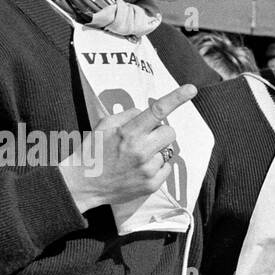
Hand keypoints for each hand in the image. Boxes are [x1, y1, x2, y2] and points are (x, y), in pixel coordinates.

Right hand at [59, 84, 197, 212]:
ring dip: (156, 151)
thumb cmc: (93, 150)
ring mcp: (148, 169)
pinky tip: (140, 169)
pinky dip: (157, 166)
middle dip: (160, 132)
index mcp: (129, 132)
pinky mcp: (151, 185)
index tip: (191, 89)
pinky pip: (167, 168)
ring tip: (136, 157)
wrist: (83, 184)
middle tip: (144, 138)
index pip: (157, 111)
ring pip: (168, 151)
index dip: (176, 98)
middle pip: (170, 132)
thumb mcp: (104, 125)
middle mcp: (141, 151)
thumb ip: (128, 115)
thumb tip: (147, 112)